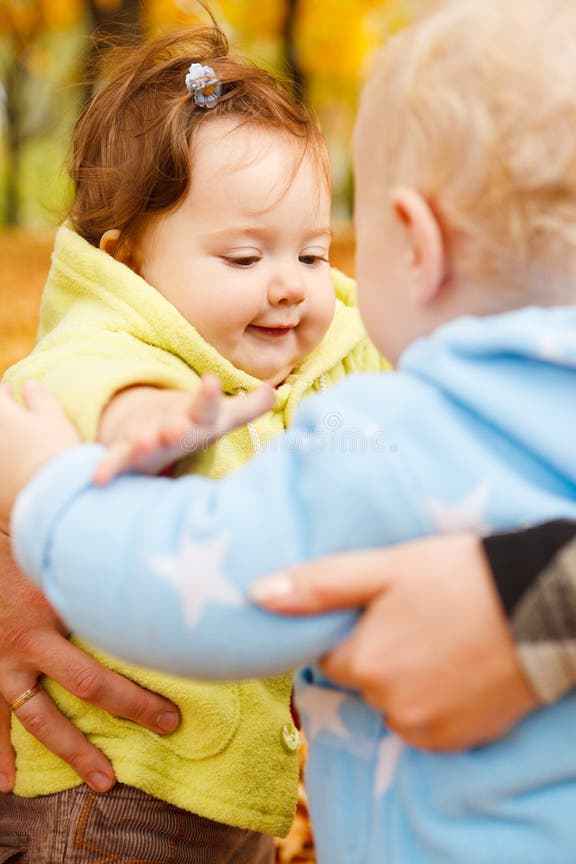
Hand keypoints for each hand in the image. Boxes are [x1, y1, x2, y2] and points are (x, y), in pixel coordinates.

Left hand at [0, 382, 80, 528]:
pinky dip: (5, 469)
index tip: (13, 396)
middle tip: (15, 425)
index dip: (6, 394)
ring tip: (17, 450)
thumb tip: (29, 384)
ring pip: (0, 447)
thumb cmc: (55, 450)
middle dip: (5, 422)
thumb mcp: (53, 417)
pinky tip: (16, 473)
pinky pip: (1, 472)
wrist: (52, 495)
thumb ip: (38, 397)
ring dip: (5, 446)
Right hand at [0, 529, 179, 792]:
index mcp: (56, 605)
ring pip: (41, 717)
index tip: (184, 660)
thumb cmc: (11, 547)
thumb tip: (135, 541)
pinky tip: (7, 783)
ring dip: (74, 751)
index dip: (150, 652)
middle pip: (88, 683)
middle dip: (131, 706)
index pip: (112, 635)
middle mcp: (32, 640)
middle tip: (168, 725)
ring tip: (104, 780)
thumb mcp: (51, 548)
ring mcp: (2, 664)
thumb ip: (90, 555)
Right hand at [94, 375, 274, 482]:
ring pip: (144, 441)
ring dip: (144, 444)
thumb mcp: (223, 416)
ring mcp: (146, 436)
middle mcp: (171, 423)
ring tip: (144, 444)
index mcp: (197, 414)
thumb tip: (276, 393)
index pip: (207, 405)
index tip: (212, 381)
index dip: (210, 395)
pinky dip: (107, 468)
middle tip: (175, 427)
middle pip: (173, 425)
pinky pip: (117, 461)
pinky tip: (98, 478)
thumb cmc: (193, 420)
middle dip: (174, 427)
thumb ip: (249, 407)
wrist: (145, 417)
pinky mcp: (127, 452)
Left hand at [251, 534, 538, 750]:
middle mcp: (388, 704)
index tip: (381, 611)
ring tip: (442, 641)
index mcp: (363, 661)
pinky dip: (434, 704)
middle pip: (362, 680)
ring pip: (392, 704)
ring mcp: (424, 728)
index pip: (330, 655)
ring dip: (406, 681)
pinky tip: (458, 670)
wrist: (541, 604)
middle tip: (417, 620)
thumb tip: (255, 595)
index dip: (353, 631)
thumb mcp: (385, 567)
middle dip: (379, 654)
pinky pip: (424, 725)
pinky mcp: (455, 741)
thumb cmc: (458, 576)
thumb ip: (318, 585)